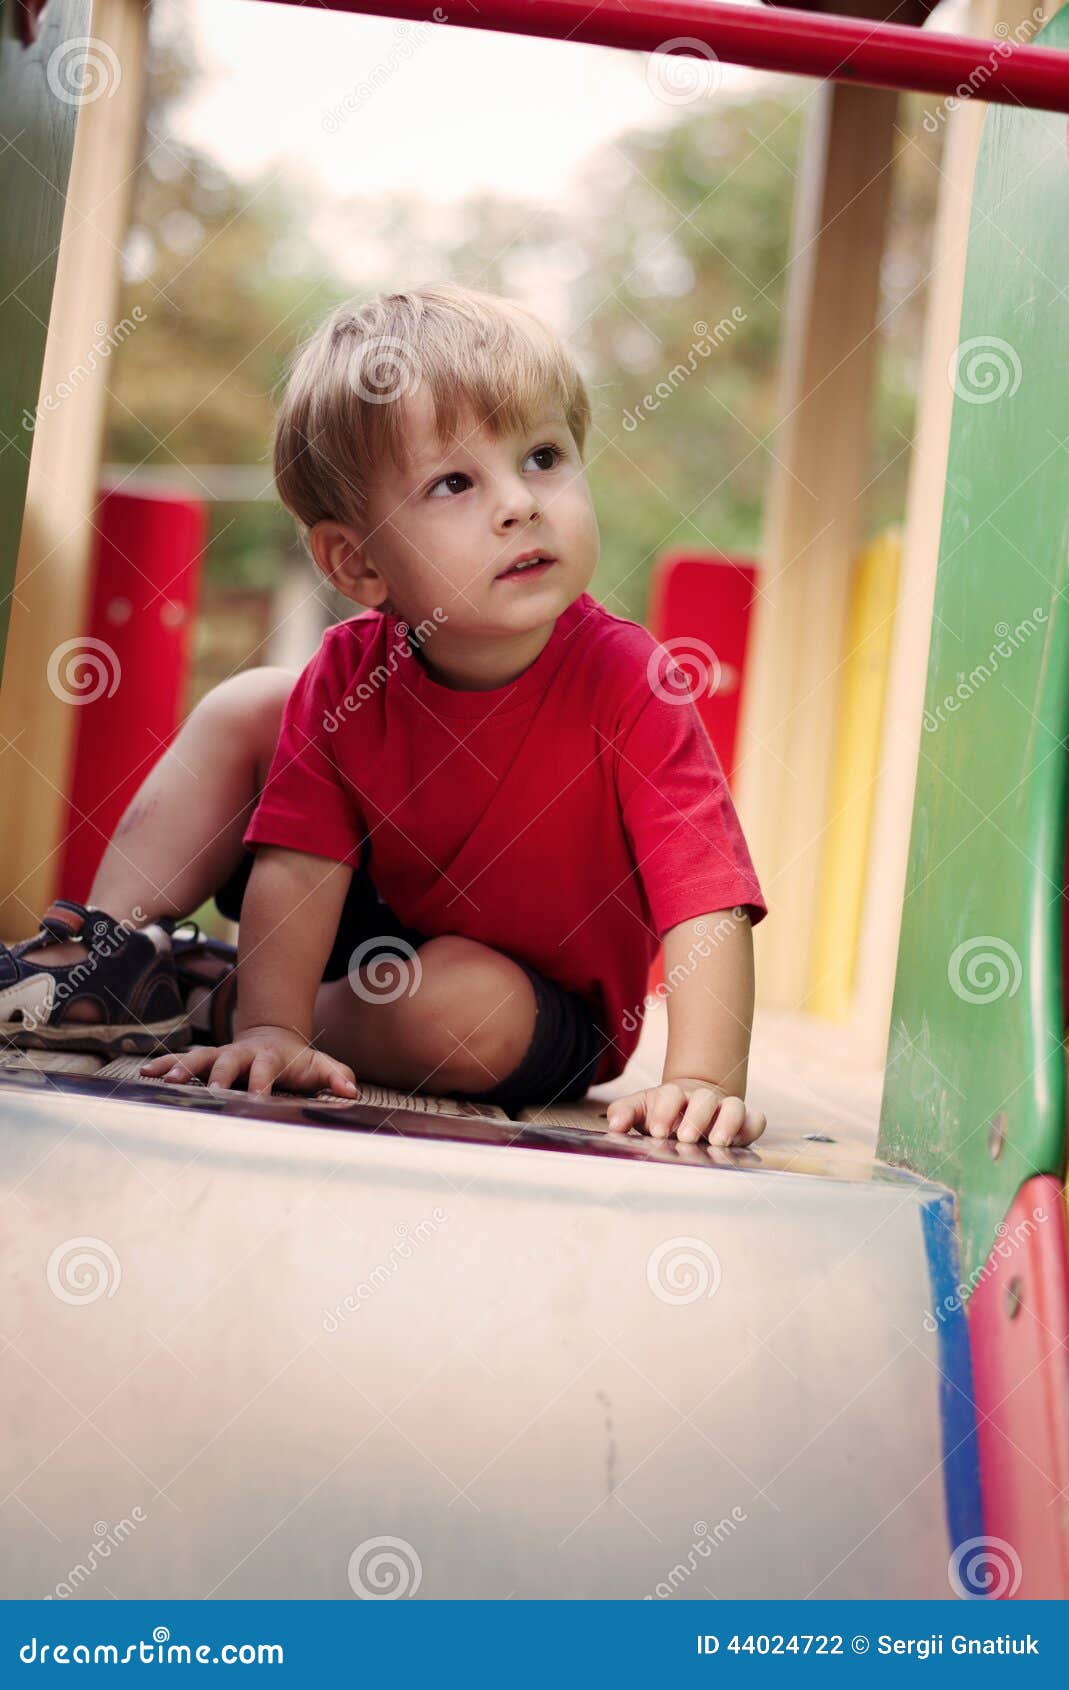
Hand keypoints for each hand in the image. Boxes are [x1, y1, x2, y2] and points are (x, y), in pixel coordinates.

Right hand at [139, 1024, 357, 1101]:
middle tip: (210, 1092)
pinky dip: (164, 1065)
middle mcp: (241, 1053)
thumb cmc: (299, 1061)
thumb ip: (337, 1076)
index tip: (255, 1099)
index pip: (265, 1069)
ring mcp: (221, 1054)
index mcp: (269, 1057)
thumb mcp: (321, 1065)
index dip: (260, 1082)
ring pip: (199, 1058)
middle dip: (218, 1075)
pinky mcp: (206, 1059)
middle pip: (226, 1062)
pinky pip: (181, 1060)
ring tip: (166, 1081)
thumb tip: (351, 1090)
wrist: (275, 1036)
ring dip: (183, 1068)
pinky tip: (145, 1074)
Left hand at [605, 1077, 765, 1145]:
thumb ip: (624, 1114)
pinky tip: (742, 1140)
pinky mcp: (745, 1122)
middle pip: (704, 1099)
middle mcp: (702, 1100)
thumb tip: (615, 1125)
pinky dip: (752, 1126)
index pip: (671, 1095)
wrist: (689, 1107)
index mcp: (674, 1095)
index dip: (664, 1110)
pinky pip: (756, 1119)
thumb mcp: (640, 1110)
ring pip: (734, 1106)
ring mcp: (725, 1109)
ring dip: (727, 1122)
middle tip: (685, 1138)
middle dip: (696, 1118)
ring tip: (717, 1141)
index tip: (657, 1131)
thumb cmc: (661, 1112)